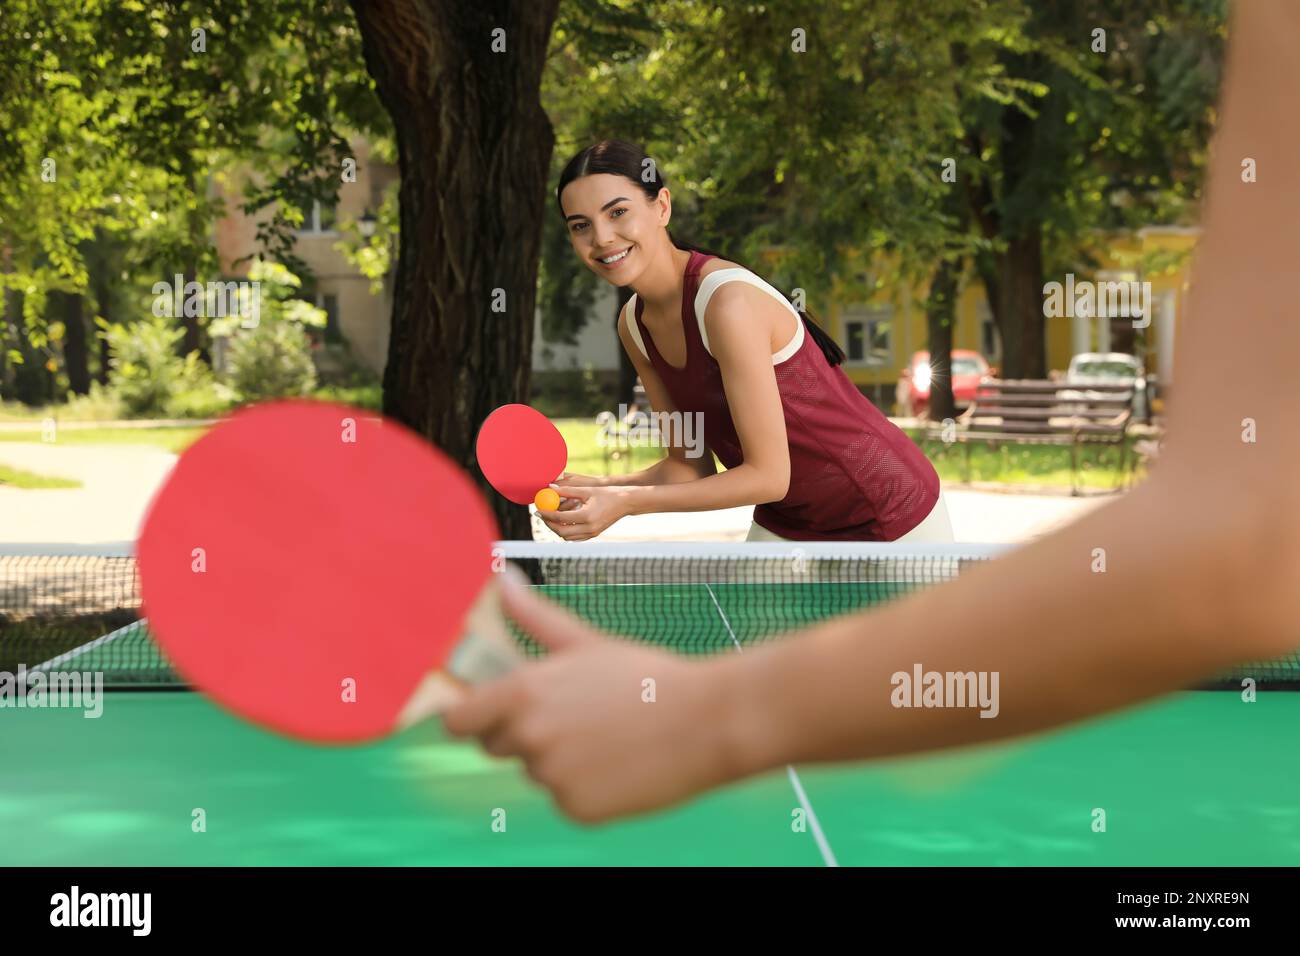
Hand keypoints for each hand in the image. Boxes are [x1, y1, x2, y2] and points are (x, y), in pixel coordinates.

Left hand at [444, 568, 742, 822]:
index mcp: (523, 693)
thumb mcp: (584, 642)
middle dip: (524, 733)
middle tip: (576, 717)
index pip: (460, 721)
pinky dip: (587, 788)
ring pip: (537, 772)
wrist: (704, 721)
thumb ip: (533, 616)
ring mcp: (551, 777)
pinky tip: (620, 765)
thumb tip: (501, 577)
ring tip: (608, 737)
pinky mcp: (576, 809)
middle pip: (497, 746)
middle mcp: (529, 737)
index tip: (488, 716)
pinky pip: (566, 800)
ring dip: (561, 761)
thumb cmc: (644, 676)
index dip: (473, 717)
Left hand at [535, 484, 635, 540]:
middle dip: (549, 524)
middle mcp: (589, 528)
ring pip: (567, 537)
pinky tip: (563, 522)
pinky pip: (575, 537)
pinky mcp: (594, 535)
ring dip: (557, 529)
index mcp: (587, 516)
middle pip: (561, 532)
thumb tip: (549, 488)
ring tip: (551, 517)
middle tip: (542, 515)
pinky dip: (566, 532)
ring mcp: (592, 533)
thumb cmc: (607, 494)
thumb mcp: (587, 490)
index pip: (560, 518)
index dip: (547, 514)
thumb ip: (567, 490)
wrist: (626, 503)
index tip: (538, 509)